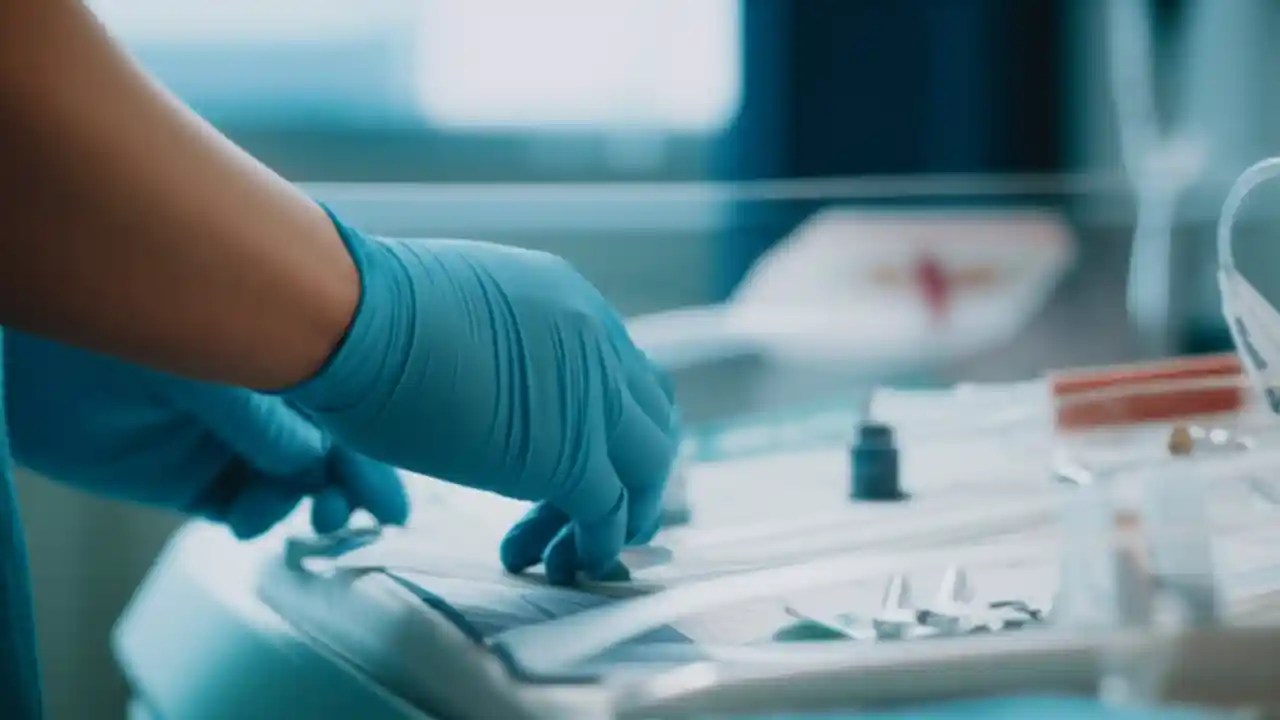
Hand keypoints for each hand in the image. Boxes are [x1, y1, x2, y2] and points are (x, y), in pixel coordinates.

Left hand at [4, 332, 406, 537]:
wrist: (36, 357)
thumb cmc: (121, 327)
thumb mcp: (206, 370)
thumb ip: (265, 421)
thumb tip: (314, 465)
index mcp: (276, 359)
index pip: (341, 411)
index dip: (371, 453)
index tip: (391, 498)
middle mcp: (260, 397)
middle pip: (323, 449)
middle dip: (345, 483)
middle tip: (346, 511)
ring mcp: (226, 438)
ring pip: (288, 481)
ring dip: (302, 502)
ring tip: (303, 516)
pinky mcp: (189, 478)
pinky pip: (241, 504)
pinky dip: (256, 517)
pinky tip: (250, 519)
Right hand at [289, 210, 678, 583]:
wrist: (353, 318)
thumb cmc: (366, 309)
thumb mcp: (456, 312)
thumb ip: (490, 346)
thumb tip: (464, 380)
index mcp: (567, 301)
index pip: (617, 370)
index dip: (600, 422)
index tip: (561, 460)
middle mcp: (597, 346)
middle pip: (647, 419)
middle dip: (625, 471)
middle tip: (585, 514)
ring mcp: (593, 401)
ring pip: (646, 469)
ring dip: (619, 517)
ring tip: (567, 555)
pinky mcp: (572, 457)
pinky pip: (610, 512)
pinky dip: (598, 544)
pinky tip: (568, 564)